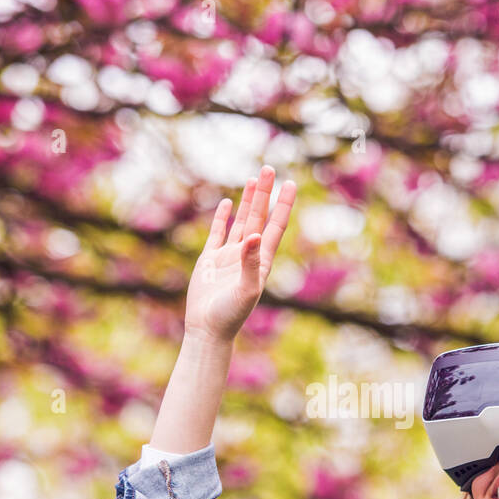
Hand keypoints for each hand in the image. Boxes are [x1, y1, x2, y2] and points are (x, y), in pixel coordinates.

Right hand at [185, 165, 295, 343]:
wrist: (208, 330)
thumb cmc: (231, 315)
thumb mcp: (246, 289)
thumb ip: (250, 262)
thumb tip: (255, 236)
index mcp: (262, 261)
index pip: (275, 226)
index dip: (283, 205)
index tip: (290, 183)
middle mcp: (249, 255)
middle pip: (259, 217)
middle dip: (264, 194)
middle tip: (269, 169)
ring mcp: (229, 256)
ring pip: (241, 222)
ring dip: (248, 202)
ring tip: (253, 179)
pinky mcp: (211, 260)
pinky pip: (218, 233)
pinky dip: (223, 217)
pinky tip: (228, 203)